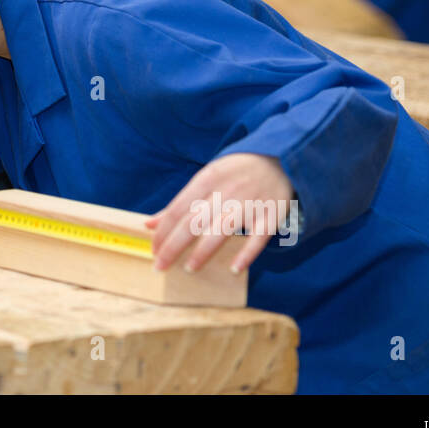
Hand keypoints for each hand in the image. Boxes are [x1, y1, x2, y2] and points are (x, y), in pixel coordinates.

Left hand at [144, 152, 293, 274]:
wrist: (279, 158)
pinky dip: (247, 254)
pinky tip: (234, 269)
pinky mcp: (271, 215)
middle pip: (193, 222)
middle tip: (160, 266)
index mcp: (206, 180)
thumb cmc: (235, 173)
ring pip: (221, 230)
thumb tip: (150, 224)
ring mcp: (249, 204)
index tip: (153, 251)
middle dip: (173, 246)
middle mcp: (225, 192)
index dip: (163, 232)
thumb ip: (179, 203)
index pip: (178, 210)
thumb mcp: (205, 179)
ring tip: (189, 269)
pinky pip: (258, 237)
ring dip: (203, 251)